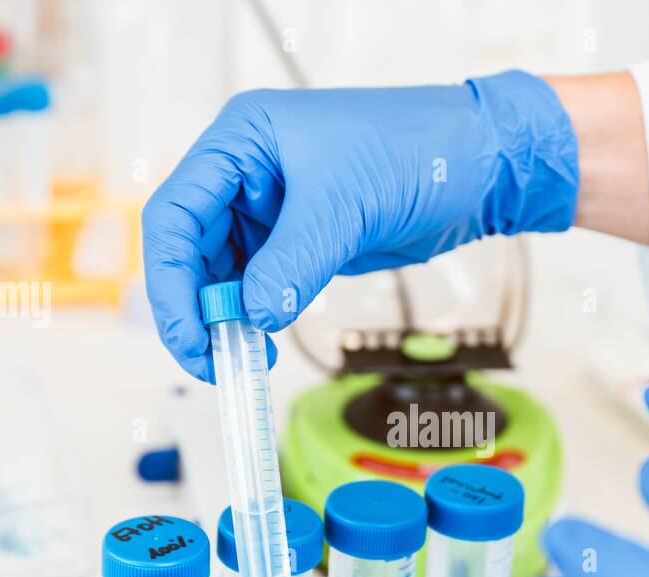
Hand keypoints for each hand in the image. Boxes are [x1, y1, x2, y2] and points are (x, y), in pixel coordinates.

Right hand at [142, 71, 577, 379]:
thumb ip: (290, 264)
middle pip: (189, 249)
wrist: (478, 166)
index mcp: (240, 141)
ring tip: (241, 359)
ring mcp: (270, 210)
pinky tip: (263, 343)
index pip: (174, 214)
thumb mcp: (344, 207)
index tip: (189, 334)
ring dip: (224, 319)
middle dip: (195, 307)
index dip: (170, 281)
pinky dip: (255, 316)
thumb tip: (252, 317)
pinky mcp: (298, 240)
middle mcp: (245, 173)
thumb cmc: (416, 151)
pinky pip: (258, 285)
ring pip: (221, 273)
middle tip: (212, 362)